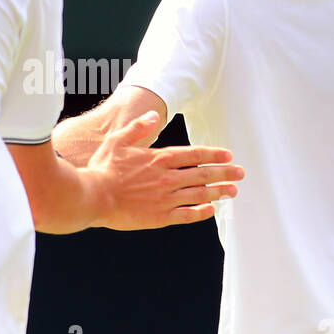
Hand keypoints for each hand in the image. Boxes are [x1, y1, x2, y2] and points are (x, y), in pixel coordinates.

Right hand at [88, 112, 243, 229]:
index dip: (214, 154)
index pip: (194, 155)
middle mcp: (168, 178)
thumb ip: (138, 128)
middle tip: (240, 173)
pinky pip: (187, 215)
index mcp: (159, 159)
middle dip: (225, 173)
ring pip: (199, 194)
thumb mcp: (118, 140)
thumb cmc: (103, 169)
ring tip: (233, 191)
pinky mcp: (160, 217)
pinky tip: (211, 210)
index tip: (228, 155)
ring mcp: (166, 198)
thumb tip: (154, 116)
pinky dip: (201, 212)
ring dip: (219, 192)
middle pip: (203, 174)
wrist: (94, 197)